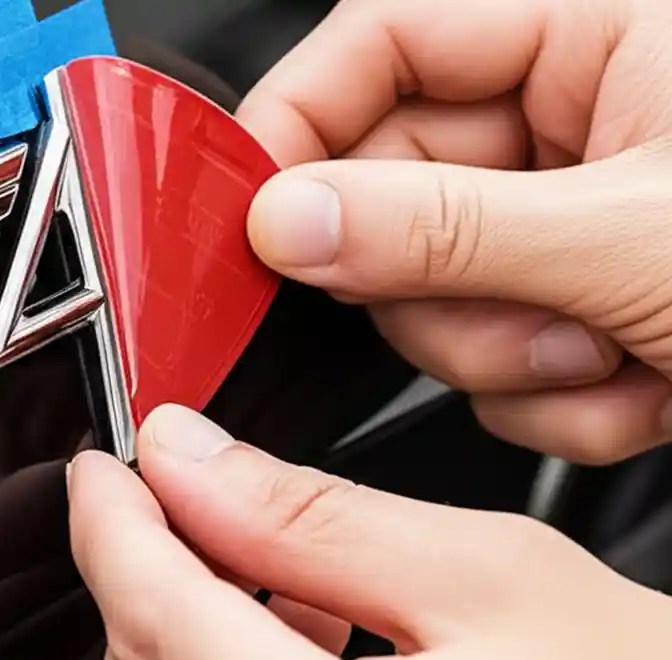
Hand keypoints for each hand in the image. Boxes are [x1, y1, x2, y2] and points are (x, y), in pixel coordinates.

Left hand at [69, 405, 671, 659]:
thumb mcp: (490, 581)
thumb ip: (313, 516)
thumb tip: (188, 457)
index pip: (150, 616)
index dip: (109, 523)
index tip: (102, 470)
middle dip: (151, 587)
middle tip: (200, 508)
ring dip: (189, 641)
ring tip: (279, 576)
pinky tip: (308, 648)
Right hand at [238, 0, 671, 463]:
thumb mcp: (633, 239)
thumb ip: (446, 229)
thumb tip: (290, 222)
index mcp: (591, 32)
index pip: (381, 42)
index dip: (299, 123)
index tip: (253, 215)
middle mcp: (570, 116)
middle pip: (386, 191)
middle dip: (436, 286)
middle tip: (508, 311)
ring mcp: (564, 215)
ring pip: (426, 292)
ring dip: (500, 353)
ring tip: (607, 352)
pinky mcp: (571, 299)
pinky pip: (483, 355)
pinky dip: (545, 396)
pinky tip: (638, 381)